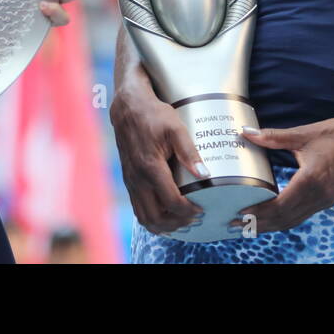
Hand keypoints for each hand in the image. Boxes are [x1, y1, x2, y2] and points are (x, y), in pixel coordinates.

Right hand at [110, 77, 209, 233]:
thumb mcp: (175, 128)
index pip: (171, 201)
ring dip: (164, 225)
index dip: (188, 210)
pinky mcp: (129, 180)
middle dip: (177, 223)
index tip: (202, 208)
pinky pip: (138, 208)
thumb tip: (205, 174)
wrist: (128, 109)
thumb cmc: (153, 115)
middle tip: (194, 218)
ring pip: (144, 217)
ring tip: (182, 220)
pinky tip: (166, 214)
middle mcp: (138, 178)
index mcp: (151, 167)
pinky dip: (152, 218)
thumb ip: (189, 152)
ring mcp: (131, 181)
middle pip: (156, 217)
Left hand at [231, 115, 333, 234]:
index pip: (281, 205)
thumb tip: (245, 132)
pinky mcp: (327, 200)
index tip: (240, 213)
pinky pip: (301, 215)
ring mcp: (325, 200)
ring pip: (293, 221)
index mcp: (311, 179)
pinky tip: (270, 218)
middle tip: (235, 224)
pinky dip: (283, 220)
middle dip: (259, 224)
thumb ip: (272, 137)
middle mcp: (319, 195)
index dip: (260, 212)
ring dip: (270, 226)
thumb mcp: (302, 134)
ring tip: (248, 226)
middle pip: (284, 218)